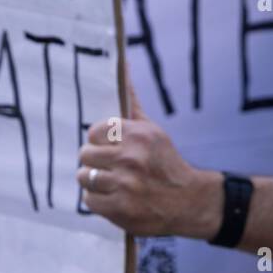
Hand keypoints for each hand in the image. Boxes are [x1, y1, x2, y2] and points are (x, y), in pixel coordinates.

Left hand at [78, 113, 218, 238]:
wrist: (188, 201)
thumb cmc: (165, 162)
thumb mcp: (152, 131)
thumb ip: (133, 102)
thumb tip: (122, 63)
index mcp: (139, 136)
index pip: (95, 131)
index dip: (100, 140)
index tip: (110, 147)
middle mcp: (131, 159)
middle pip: (85, 154)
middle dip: (95, 160)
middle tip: (110, 165)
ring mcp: (124, 185)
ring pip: (84, 177)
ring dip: (95, 181)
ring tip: (111, 181)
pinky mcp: (119, 209)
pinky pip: (88, 199)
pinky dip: (98, 199)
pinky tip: (114, 196)